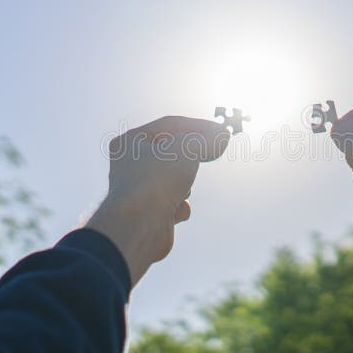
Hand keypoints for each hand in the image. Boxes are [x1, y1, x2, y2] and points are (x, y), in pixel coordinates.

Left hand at [86, 116, 229, 285]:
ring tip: (179, 189)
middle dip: (191, 158)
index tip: (221, 131)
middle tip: (212, 153)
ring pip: (176, 178)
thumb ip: (207, 139)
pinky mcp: (150, 212)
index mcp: (130, 142)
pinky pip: (175, 202)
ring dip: (185, 184)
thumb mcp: (187, 149)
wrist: (140, 227)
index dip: (199, 126)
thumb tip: (222, 136)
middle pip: (173, 152)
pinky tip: (173, 210)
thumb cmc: (155, 181)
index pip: (170, 125)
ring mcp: (140, 189)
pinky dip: (180, 205)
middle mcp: (130, 165)